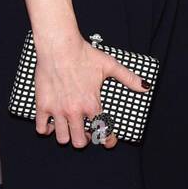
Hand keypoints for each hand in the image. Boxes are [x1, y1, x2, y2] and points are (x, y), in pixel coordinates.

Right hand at [33, 33, 149, 148]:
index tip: (109, 141)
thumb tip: (145, 86)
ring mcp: (58, 110)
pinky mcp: (43, 105)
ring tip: (71, 127)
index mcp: (92, 104)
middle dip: (86, 140)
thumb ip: (128, 78)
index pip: (103, 131)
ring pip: (62, 139)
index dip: (108, 140)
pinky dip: (47, 129)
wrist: (59, 46)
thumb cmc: (84, 54)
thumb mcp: (110, 65)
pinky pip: (41, 128)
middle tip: (87, 133)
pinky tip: (53, 123)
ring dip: (68, 136)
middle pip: (80, 142)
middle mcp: (75, 110)